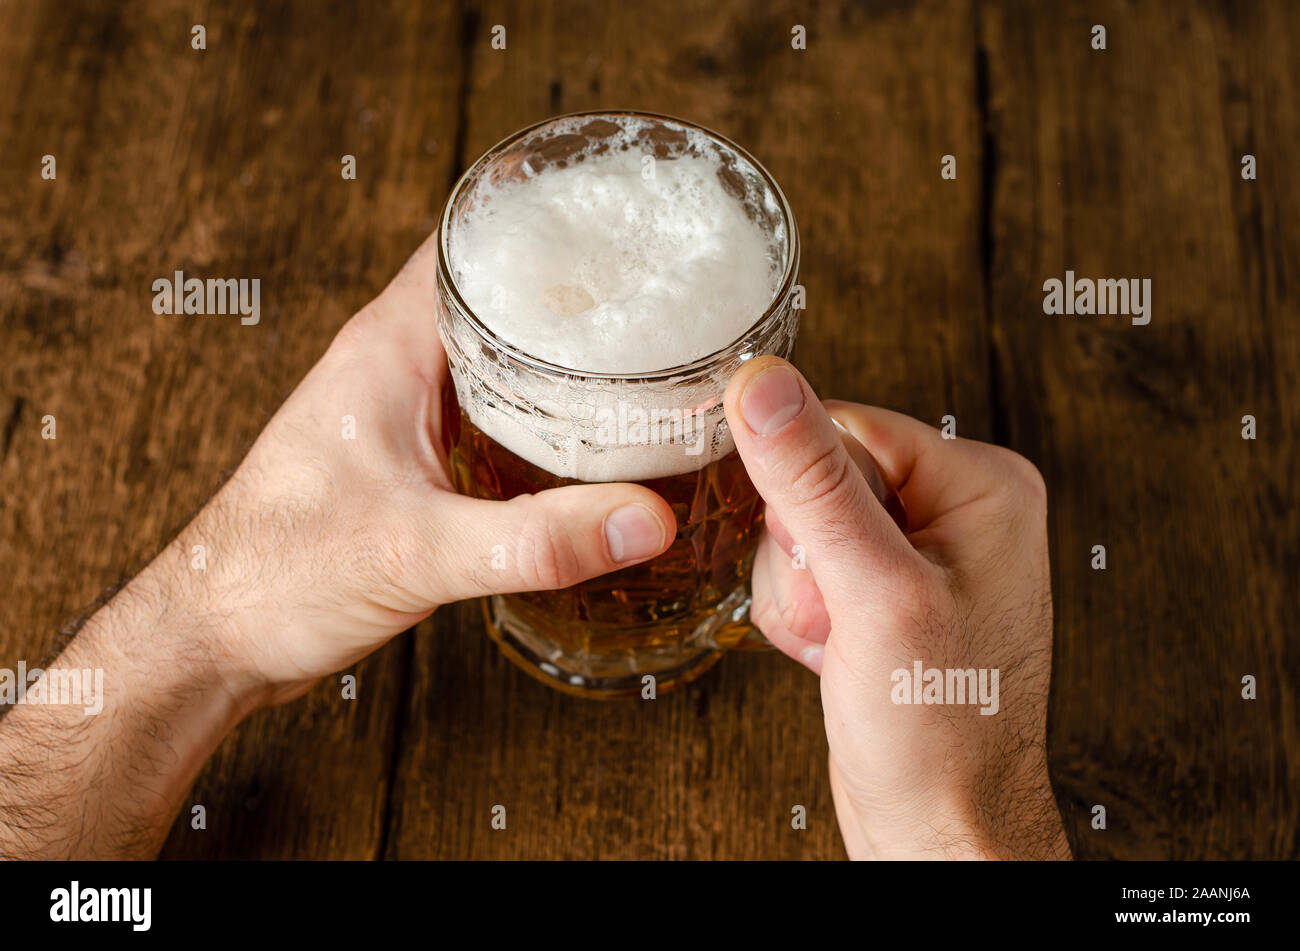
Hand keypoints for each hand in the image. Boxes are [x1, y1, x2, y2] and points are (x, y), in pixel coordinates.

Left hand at [163, 243, 676, 708]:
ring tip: (637, 355)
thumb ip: (536, 539)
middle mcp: (390, 362)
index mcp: (387, 348)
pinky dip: (533, 407)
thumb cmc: (279, 575)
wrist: (216, 635)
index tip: (619, 220)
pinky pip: (482, 405)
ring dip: (553, 350)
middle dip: (572, 288)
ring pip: (490, 352)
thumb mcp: (420, 553)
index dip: (544, 220)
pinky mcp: (404, 456)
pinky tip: (577, 436)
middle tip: (658, 293)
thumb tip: (646, 520)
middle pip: (493, 292)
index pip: (469, 242)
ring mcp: (396, 408)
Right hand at [724, 356, 1069, 859]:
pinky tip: (835, 656)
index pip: (847, 426)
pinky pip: (803, 570)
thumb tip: (765, 384)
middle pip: (816, 478)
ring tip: (842, 643)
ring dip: (798, 593)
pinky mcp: (881, 592)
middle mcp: (954, 510)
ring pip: (798, 528)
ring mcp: (915, 554)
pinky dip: (800, 616)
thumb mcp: (874, 592)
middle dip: (803, 555)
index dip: (804, 491)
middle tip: (843, 613)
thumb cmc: (941, 729)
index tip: (819, 556)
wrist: (940, 829)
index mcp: (982, 484)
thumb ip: (813, 482)